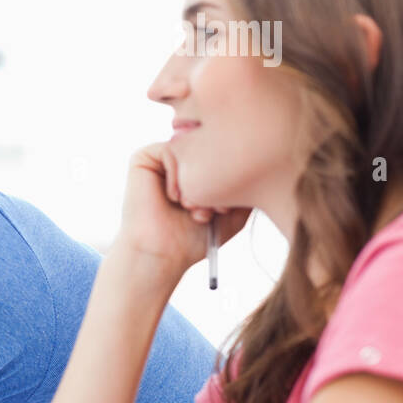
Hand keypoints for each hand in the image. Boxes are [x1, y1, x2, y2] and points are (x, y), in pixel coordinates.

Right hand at [114, 142, 250, 275]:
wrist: (162, 253)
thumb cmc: (194, 237)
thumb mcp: (235, 211)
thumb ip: (248, 183)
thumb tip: (259, 157)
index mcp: (200, 170)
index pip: (226, 154)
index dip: (232, 176)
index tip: (227, 210)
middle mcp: (182, 161)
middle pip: (210, 148)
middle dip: (216, 178)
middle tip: (214, 209)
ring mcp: (162, 157)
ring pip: (191, 150)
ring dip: (195, 179)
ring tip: (191, 207)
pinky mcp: (143, 157)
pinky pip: (170, 150)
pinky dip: (176, 175)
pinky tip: (173, 198)